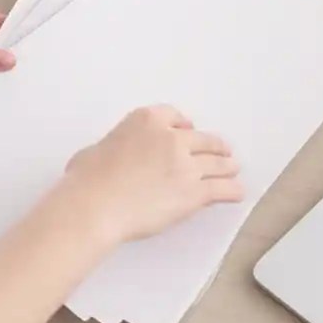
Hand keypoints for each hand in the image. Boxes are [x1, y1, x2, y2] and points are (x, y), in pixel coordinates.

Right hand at [58, 105, 243, 244]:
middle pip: (203, 140)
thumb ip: (114, 146)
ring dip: (227, 166)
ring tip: (233, 169)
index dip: (185, 125)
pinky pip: (222, 189)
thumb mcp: (95, 149)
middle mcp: (171, 138)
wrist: (95, 206)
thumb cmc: (86, 180)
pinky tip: (237, 193)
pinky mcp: (195, 192)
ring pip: (217, 162)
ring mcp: (186, 165)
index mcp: (146, 121)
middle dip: (214, 146)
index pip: (175, 116)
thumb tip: (112, 156)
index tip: (189, 130)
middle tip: (222, 151)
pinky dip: (232, 190)